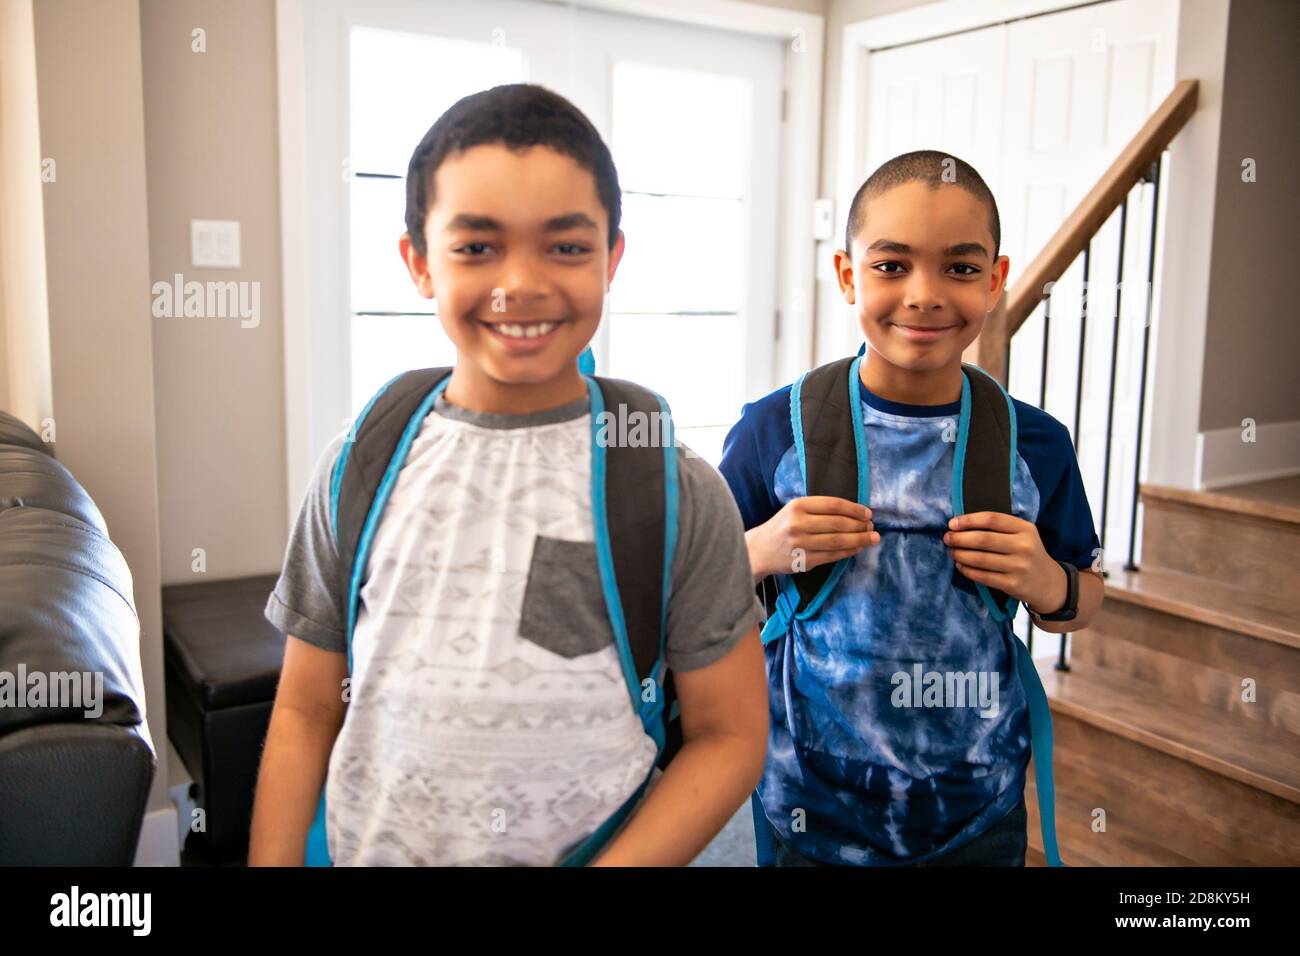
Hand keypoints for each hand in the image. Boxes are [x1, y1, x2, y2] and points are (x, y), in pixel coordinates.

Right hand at [747, 496, 878, 581]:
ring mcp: (800, 544)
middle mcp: (798, 524)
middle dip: (860, 526)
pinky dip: (848, 552)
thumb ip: (819, 509)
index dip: (854, 509)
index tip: (867, 513)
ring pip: (838, 541)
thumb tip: (854, 513)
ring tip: (872, 538)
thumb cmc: (782, 527)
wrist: (759, 550)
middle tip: (872, 527)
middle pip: (838, 524)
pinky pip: (832, 556)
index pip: (833, 505)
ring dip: (859, 540)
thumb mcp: (795, 510)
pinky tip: (857, 548)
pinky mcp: (803, 561)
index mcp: (797, 506)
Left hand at [943, 512, 1066, 613]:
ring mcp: (1019, 567)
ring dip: (960, 554)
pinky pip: (983, 576)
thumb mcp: (1023, 535)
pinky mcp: (1013, 584)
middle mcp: (1024, 546)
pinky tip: (960, 565)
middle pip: (984, 539)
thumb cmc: (1028, 553)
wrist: (1048, 583)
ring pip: (981, 559)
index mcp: (1026, 529)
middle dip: (960, 538)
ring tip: (951, 551)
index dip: (969, 520)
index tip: (952, 523)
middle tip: (947, 538)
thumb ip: (999, 527)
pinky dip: (968, 570)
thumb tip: (961, 524)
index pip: (992, 519)